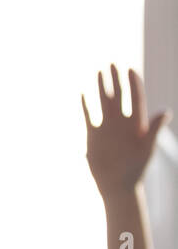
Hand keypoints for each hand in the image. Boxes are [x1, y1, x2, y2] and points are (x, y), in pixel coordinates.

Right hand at [84, 64, 170, 200]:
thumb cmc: (135, 169)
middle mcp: (122, 122)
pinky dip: (86, 105)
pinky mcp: (94, 135)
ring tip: (99, 72)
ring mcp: (107, 127)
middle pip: (119, 96)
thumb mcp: (147, 148)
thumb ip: (154, 129)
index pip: (136, 98)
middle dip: (116, 80)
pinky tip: (83, 94)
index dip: (133, 84)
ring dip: (101, 87)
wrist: (117, 185)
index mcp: (137, 123)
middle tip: (112, 63)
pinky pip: (89, 116)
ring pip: (103, 102)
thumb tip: (165, 111)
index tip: (130, 70)